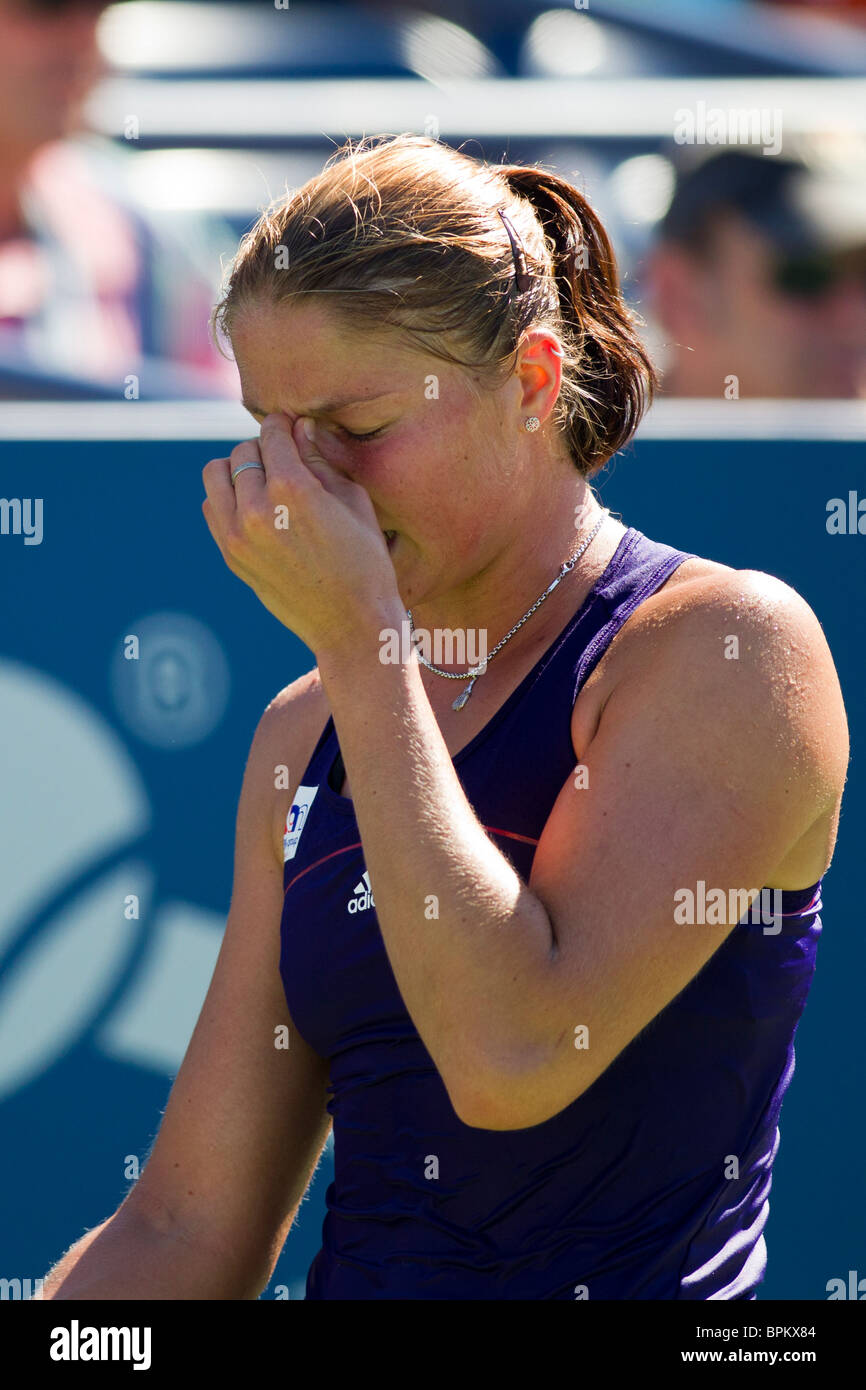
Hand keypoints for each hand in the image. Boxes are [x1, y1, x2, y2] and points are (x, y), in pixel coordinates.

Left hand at [202, 413, 401, 654]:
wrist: (351, 625)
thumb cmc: (366, 562)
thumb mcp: (354, 502)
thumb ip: (322, 461)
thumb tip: (301, 427)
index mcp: (292, 489)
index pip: (272, 432)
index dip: (285, 424)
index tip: (293, 426)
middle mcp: (256, 509)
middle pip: (244, 451)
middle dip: (265, 450)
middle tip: (287, 462)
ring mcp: (237, 535)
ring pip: (217, 474)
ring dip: (238, 470)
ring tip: (265, 482)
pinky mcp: (231, 555)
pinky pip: (212, 508)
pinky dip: (228, 499)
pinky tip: (256, 508)